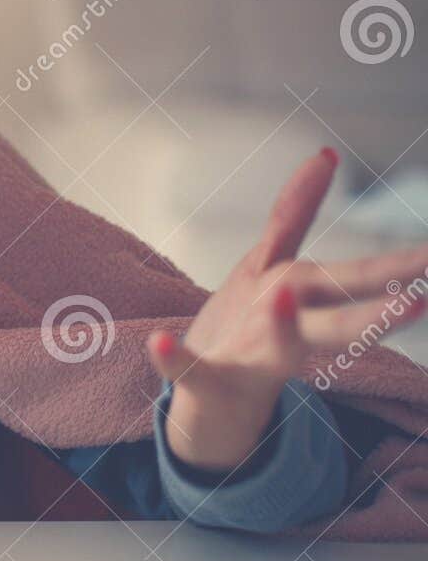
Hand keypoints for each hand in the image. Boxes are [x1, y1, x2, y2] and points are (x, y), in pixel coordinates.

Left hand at [146, 147, 427, 472]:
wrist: (212, 407)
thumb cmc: (253, 329)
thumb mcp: (274, 265)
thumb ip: (297, 213)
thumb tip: (326, 153)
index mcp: (304, 302)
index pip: (356, 280)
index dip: (400, 268)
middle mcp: (285, 333)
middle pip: (333, 322)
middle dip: (373, 314)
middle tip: (420, 303)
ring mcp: (244, 359)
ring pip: (277, 347)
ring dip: (285, 326)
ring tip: (282, 296)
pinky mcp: (202, 379)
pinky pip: (187, 369)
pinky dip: (173, 357)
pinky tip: (158, 341)